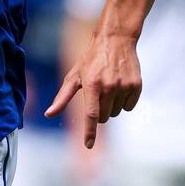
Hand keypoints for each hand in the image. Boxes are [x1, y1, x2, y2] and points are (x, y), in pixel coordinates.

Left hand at [46, 30, 141, 148]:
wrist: (116, 40)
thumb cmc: (91, 60)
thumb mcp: (74, 76)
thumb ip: (62, 98)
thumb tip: (48, 114)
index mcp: (92, 85)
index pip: (91, 115)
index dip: (89, 132)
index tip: (88, 145)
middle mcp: (109, 86)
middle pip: (103, 117)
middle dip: (98, 112)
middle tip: (97, 95)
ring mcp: (124, 86)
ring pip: (116, 113)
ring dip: (111, 106)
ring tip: (109, 87)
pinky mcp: (136, 85)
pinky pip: (129, 107)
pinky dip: (124, 102)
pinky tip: (120, 86)